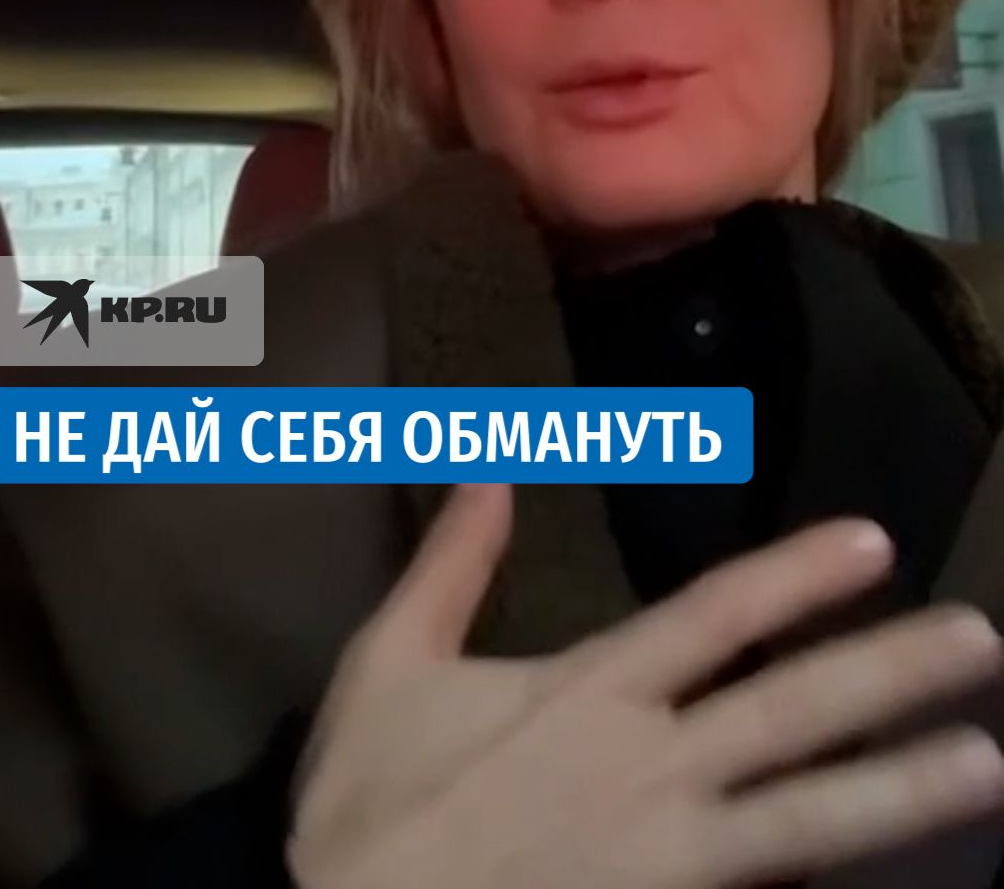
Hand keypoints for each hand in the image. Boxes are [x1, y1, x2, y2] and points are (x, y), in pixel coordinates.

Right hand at [289, 484, 1003, 888]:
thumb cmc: (371, 808)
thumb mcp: (387, 666)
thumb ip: (449, 565)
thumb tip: (490, 467)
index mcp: (589, 694)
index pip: (713, 617)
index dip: (796, 577)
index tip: (875, 545)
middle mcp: (649, 768)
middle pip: (789, 713)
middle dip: (889, 675)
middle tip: (983, 645)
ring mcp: (668, 860)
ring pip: (806, 820)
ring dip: (899, 792)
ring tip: (985, 768)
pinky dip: (821, 887)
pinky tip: (879, 878)